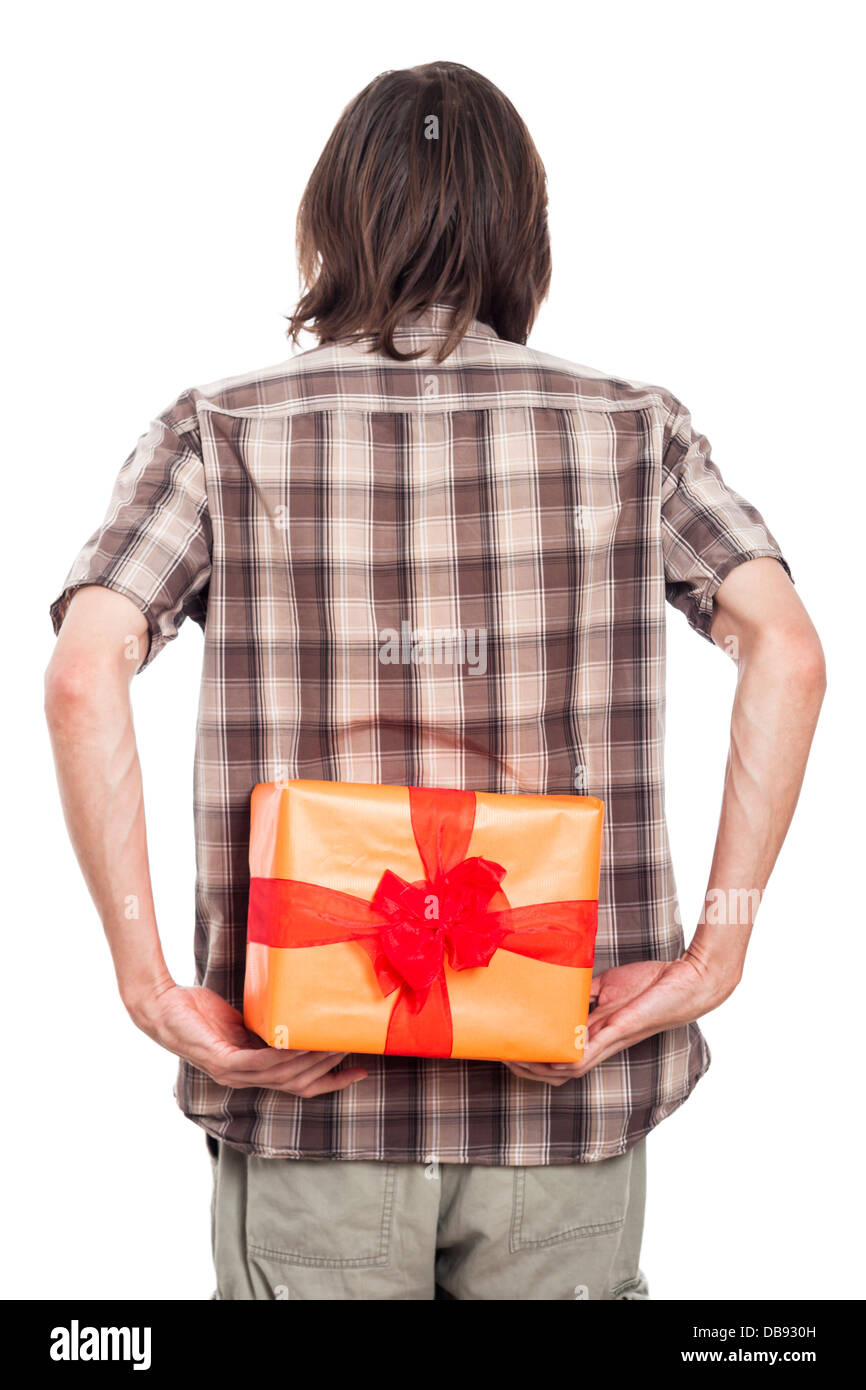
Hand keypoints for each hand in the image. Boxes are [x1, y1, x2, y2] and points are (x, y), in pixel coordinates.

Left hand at [127, 981, 368, 1096]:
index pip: (299, 1087)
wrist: (161, 1006)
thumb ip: (265, 1024)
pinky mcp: (222, 1059)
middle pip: (298, 1083)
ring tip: (335, 1041)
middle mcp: (244, 1079)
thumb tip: (296, 1010)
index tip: (360, 1071)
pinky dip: (285, 1055)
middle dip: (329, 1068)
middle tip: (352, 1045)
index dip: (331, 1083)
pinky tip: (302, 1043)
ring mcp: (233, 1073)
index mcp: (252, 1072)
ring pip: (284, 1075)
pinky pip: (261, 1062)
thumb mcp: (241, 1019)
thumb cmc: (197, 1011)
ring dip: (313, 1060)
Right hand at [501, 948, 739, 1083]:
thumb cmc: (655, 984)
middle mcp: (601, 1044)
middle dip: (529, 1070)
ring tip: (514, 1056)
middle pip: (558, 1072)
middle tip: (503, 1058)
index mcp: (597, 1034)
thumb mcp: (609, 984)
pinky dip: (562, 1056)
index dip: (535, 1058)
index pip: (559, 1056)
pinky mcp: (617, 1031)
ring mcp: (608, 1040)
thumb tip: (561, 982)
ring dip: (538, 1067)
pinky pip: (585, 1054)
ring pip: (566, 1069)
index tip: (510, 1048)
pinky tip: (543, 1053)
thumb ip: (586, 990)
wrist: (688, 982)